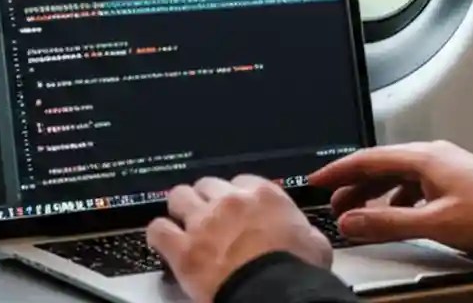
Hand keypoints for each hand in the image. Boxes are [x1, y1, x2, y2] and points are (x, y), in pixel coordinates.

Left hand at [146, 175, 332, 302]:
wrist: (274, 294)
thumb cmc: (297, 272)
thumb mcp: (314, 243)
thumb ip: (302, 229)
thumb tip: (304, 234)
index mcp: (264, 195)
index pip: (242, 180)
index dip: (237, 196)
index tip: (237, 208)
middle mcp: (231, 200)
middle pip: (207, 185)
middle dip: (207, 200)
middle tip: (209, 218)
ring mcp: (203, 222)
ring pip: (179, 197)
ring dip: (180, 209)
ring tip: (182, 223)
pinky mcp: (183, 248)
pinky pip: (158, 229)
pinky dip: (159, 235)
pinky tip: (162, 241)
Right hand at [308, 140, 472, 251]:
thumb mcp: (432, 222)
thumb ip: (387, 222)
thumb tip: (351, 221)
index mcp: (423, 158)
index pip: (368, 159)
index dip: (338, 170)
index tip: (317, 181)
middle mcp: (431, 155)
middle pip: (380, 165)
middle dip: (353, 184)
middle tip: (332, 202)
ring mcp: (443, 166)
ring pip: (397, 175)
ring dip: (373, 191)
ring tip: (357, 211)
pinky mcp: (452, 179)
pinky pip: (413, 183)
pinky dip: (395, 197)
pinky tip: (394, 213)